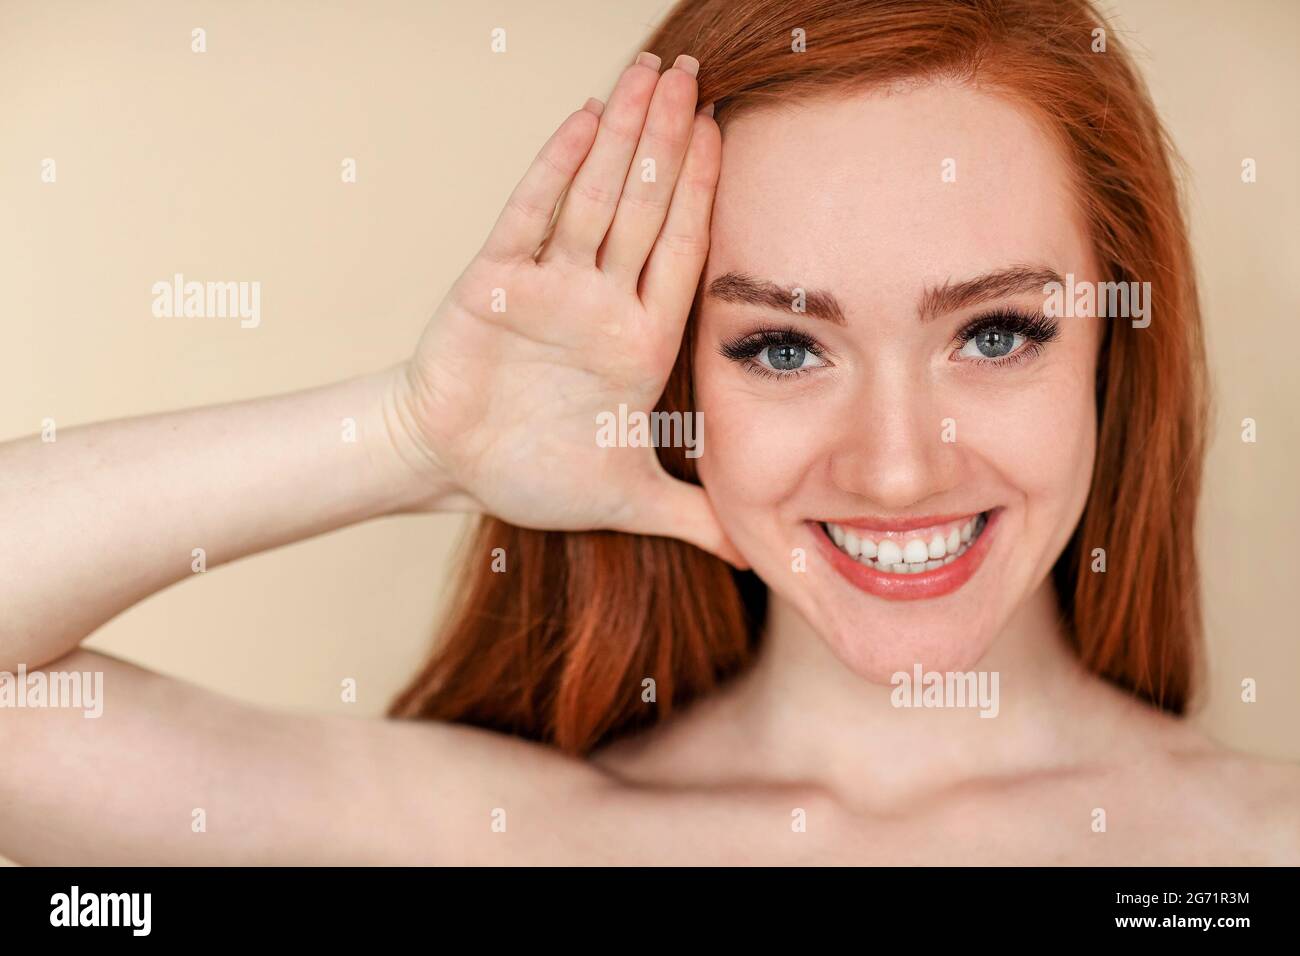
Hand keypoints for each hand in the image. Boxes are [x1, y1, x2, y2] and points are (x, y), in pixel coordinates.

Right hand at [396, 52, 741, 564]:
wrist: (454, 470)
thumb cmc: (535, 474)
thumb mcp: (627, 498)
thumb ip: (689, 516)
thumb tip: (751, 551)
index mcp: (640, 342)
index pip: (682, 252)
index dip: (704, 194)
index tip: (729, 135)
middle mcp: (600, 303)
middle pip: (644, 207)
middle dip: (668, 139)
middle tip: (694, 70)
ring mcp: (549, 287)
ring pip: (595, 198)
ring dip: (622, 136)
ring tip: (647, 74)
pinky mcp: (495, 283)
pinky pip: (530, 218)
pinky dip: (555, 169)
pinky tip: (584, 120)